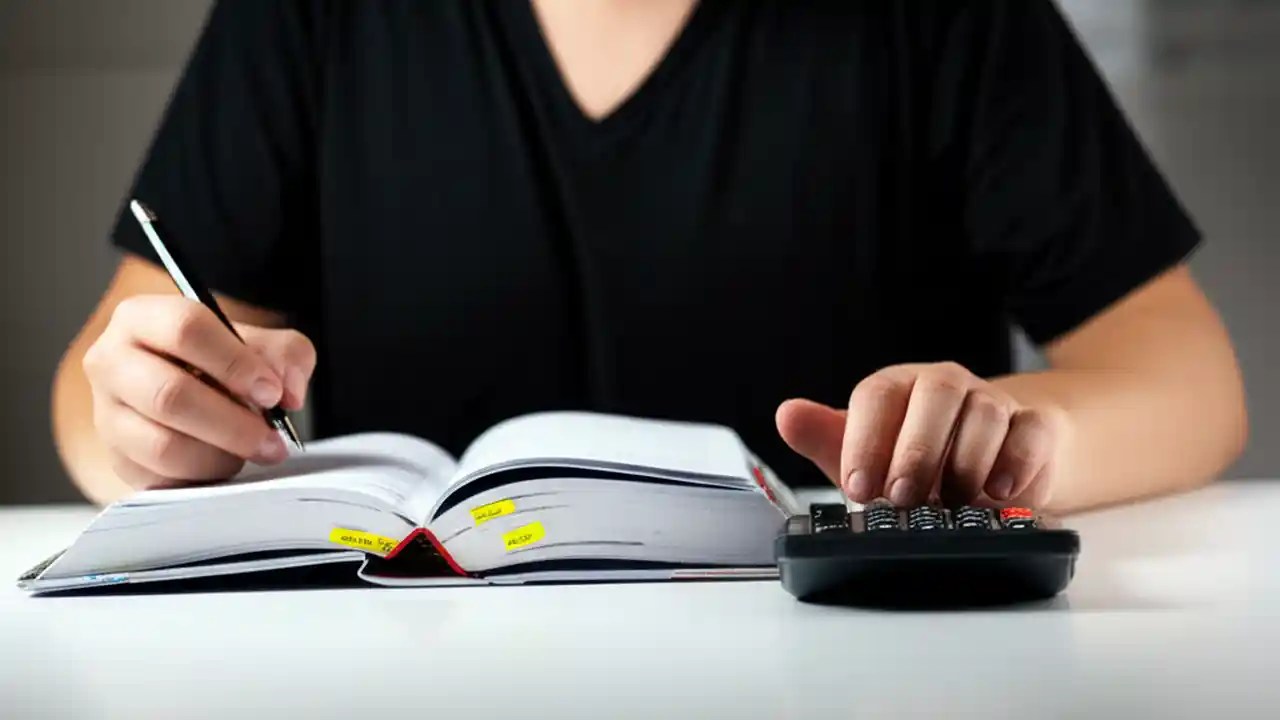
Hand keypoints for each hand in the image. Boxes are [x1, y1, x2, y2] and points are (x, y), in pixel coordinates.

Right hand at [82, 295, 315, 489]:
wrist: (189, 397)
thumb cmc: (220, 364)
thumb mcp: (260, 345)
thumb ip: (285, 356)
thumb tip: (288, 393)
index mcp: (142, 317)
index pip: (186, 329)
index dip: (235, 363)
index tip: (271, 392)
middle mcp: (111, 362)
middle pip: (170, 395)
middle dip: (233, 424)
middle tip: (272, 438)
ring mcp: (107, 415)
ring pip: (164, 445)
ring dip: (221, 455)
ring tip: (251, 450)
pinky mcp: (117, 459)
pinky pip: (163, 479)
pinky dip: (205, 476)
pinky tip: (226, 462)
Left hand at [776, 362, 1066, 507]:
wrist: (987, 463)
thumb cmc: (915, 461)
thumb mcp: (865, 456)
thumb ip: (825, 440)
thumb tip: (786, 416)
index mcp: (898, 387)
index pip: (878, 396)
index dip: (864, 441)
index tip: (856, 486)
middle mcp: (945, 386)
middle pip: (936, 394)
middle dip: (915, 450)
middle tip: (900, 498)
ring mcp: (993, 402)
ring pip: (986, 411)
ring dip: (967, 460)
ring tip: (952, 503)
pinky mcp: (1036, 427)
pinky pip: (1032, 432)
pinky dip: (1018, 463)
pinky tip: (1002, 493)